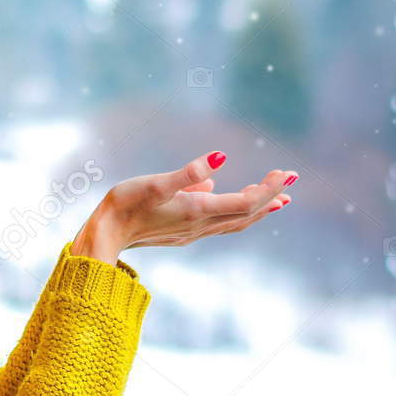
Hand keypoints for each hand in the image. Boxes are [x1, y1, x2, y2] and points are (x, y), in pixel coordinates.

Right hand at [71, 152, 293, 262]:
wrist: (104, 236)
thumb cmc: (125, 205)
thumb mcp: (155, 183)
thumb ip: (188, 172)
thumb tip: (222, 158)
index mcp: (199, 210)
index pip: (247, 201)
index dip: (270, 188)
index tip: (287, 172)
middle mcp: (201, 225)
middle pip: (247, 213)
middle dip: (271, 195)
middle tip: (291, 178)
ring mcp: (192, 232)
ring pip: (235, 221)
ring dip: (259, 208)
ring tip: (279, 199)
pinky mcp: (182, 232)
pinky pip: (219, 223)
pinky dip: (236, 212)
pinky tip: (229, 198)